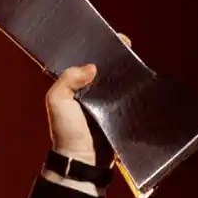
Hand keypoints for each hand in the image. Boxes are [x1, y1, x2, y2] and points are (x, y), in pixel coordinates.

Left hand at [45, 32, 131, 164]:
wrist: (83, 159)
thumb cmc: (66, 131)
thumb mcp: (57, 101)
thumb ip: (67, 80)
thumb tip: (91, 67)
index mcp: (74, 86)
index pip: (87, 61)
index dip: (97, 49)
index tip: (109, 38)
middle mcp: (90, 92)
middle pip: (106, 68)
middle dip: (115, 56)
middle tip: (125, 44)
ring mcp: (107, 102)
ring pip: (119, 80)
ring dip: (127, 70)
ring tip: (134, 57)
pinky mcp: (120, 113)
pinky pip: (129, 97)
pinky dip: (134, 88)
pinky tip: (141, 77)